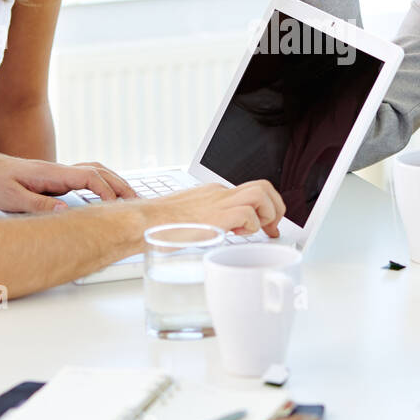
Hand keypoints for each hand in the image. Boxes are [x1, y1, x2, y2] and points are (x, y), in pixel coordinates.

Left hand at [0, 149, 137, 213]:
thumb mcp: (12, 198)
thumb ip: (38, 204)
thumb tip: (65, 210)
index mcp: (52, 172)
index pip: (88, 177)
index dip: (106, 190)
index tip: (116, 206)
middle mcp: (60, 170)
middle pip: (99, 171)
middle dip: (120, 185)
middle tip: (137, 201)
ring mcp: (60, 174)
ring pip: (95, 172)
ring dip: (114, 182)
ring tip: (130, 198)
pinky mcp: (57, 180)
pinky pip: (87, 178)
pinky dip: (103, 184)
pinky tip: (108, 197)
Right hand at [149, 180, 286, 237]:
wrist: (144, 221)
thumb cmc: (160, 224)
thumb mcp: (190, 218)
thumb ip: (207, 221)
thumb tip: (214, 234)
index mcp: (214, 193)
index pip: (250, 191)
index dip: (266, 207)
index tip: (268, 226)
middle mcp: (220, 193)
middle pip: (263, 185)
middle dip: (276, 207)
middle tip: (272, 227)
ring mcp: (219, 202)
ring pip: (261, 193)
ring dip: (267, 214)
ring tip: (258, 230)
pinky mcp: (217, 215)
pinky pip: (248, 214)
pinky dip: (250, 227)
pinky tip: (237, 234)